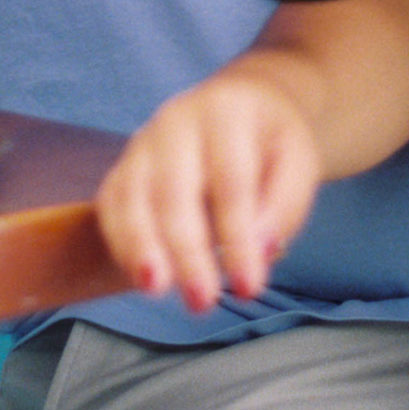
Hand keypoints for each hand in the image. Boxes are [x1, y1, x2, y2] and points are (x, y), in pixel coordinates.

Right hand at [96, 70, 322, 313]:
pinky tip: (139, 278)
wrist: (240, 108)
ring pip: (131, 194)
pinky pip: (111, 205)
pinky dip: (121, 243)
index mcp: (227, 112)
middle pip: (174, 188)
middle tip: (202, 300)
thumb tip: (260, 249)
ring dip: (140, 246)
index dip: (237, 236)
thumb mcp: (298, 162)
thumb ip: (284, 206)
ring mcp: (143, 143)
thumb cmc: (269, 143)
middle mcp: (176, 121)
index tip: (249, 287)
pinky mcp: (123, 168)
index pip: (231, 179)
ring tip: (154, 289)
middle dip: (185, 249)